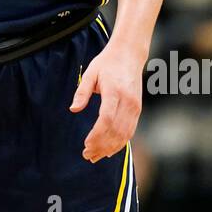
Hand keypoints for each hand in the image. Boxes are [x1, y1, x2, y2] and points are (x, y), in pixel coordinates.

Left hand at [70, 42, 143, 162]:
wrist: (129, 55)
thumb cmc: (107, 63)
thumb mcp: (90, 73)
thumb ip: (82, 92)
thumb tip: (73, 109)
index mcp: (114, 91)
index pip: (107, 119)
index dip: (97, 135)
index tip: (86, 144)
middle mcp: (128, 101)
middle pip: (116, 130)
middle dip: (101, 146)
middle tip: (87, 155)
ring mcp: (135, 107)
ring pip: (124, 134)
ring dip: (110, 148)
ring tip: (96, 156)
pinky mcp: (138, 110)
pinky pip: (130, 131)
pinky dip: (120, 143)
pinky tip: (109, 151)